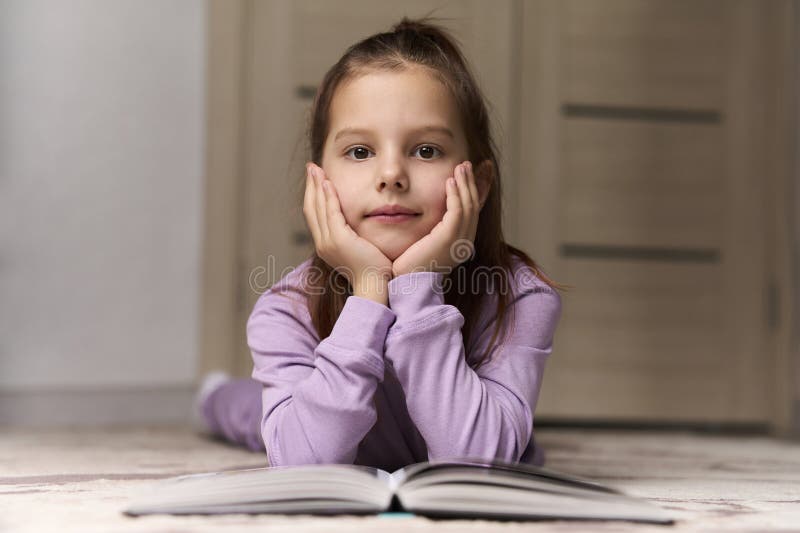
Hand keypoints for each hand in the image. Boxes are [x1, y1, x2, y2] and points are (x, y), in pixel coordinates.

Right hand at [303, 162, 392, 300]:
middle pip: (311, 208)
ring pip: (318, 208)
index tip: (315, 179)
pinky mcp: (338, 240)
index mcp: (326, 245)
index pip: (315, 214)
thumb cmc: (373, 271)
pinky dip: (328, 197)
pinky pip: (331, 213)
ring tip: (316, 169)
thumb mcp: (359, 250)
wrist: (375, 286)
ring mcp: (328, 241)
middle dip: (310, 186)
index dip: (313, 195)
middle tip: (311, 167)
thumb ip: (354, 236)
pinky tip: (328, 183)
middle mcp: (322, 243)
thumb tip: (357, 227)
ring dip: (316, 186)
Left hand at [392, 161, 479, 277]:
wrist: (406, 283)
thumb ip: (433, 227)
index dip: (480, 189)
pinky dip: (455, 195)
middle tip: (469, 163)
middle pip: (475, 205)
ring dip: (465, 184)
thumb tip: (431, 211)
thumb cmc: (410, 264)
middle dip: (474, 182)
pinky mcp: (449, 239)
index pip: (475, 210)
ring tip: (461, 167)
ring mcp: (459, 241)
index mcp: (462, 241)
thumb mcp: (426, 241)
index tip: (482, 171)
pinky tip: (450, 181)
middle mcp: (465, 241)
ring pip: (468, 206)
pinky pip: (457, 212)